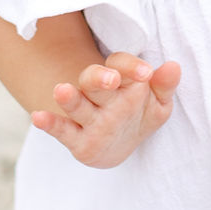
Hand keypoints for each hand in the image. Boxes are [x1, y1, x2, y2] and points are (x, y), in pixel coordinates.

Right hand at [31, 52, 181, 166]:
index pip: (121, 64)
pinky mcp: (76, 139)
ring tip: (61, 90)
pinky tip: (38, 117)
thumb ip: (164, 85)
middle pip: (95, 80)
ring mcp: (87, 116)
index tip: (146, 73)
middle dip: (100, 77)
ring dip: (70, 98)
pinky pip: (61, 130)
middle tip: (110, 79)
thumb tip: (173, 66)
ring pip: (77, 103)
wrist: (118, 144)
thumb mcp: (158, 102)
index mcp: (121, 80)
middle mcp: (101, 95)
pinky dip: (49, 124)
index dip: (131, 67)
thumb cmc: (138, 114)